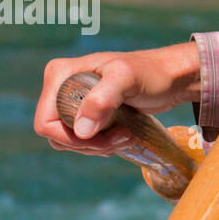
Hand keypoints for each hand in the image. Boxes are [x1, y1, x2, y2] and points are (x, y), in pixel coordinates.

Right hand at [34, 43, 201, 154]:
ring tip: (125, 137)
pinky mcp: (87, 112)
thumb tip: (80, 130)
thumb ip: (102, 99)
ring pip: (69, 140)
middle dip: (87, 144)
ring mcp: (73, 100)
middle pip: (57, 134)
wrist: (172, 77)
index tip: (101, 138)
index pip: (46, 122)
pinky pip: (81, 139)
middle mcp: (62, 86)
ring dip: (96, 146)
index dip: (69, 138)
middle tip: (120, 139)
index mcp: (61, 74)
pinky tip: (121, 138)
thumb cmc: (152, 72)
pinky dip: (99, 145)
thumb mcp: (127, 79)